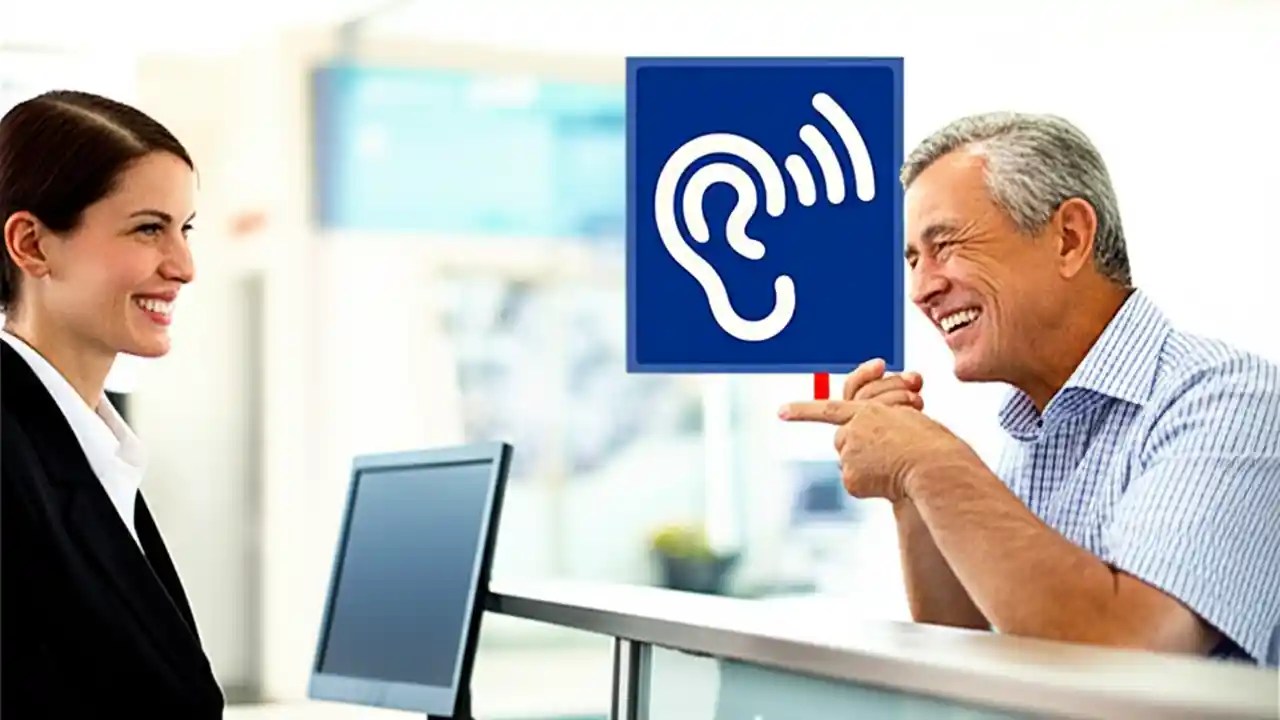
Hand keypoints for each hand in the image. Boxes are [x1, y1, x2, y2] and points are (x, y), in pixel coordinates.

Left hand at [780, 360, 973, 501]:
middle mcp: (852, 429)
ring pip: (849, 463)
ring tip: (896, 468)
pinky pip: (856, 485)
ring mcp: (849, 453)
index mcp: (869, 411)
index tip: (781, 411)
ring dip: (867, 468)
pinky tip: (889, 483)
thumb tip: (860, 445)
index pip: (829, 408)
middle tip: (887, 456)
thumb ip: (880, 428)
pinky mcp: (850, 477)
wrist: (935, 466)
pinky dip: (870, 487)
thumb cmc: (933, 446)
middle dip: (857, 448)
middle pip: (842, 441)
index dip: (803, 410)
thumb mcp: (907, 424)